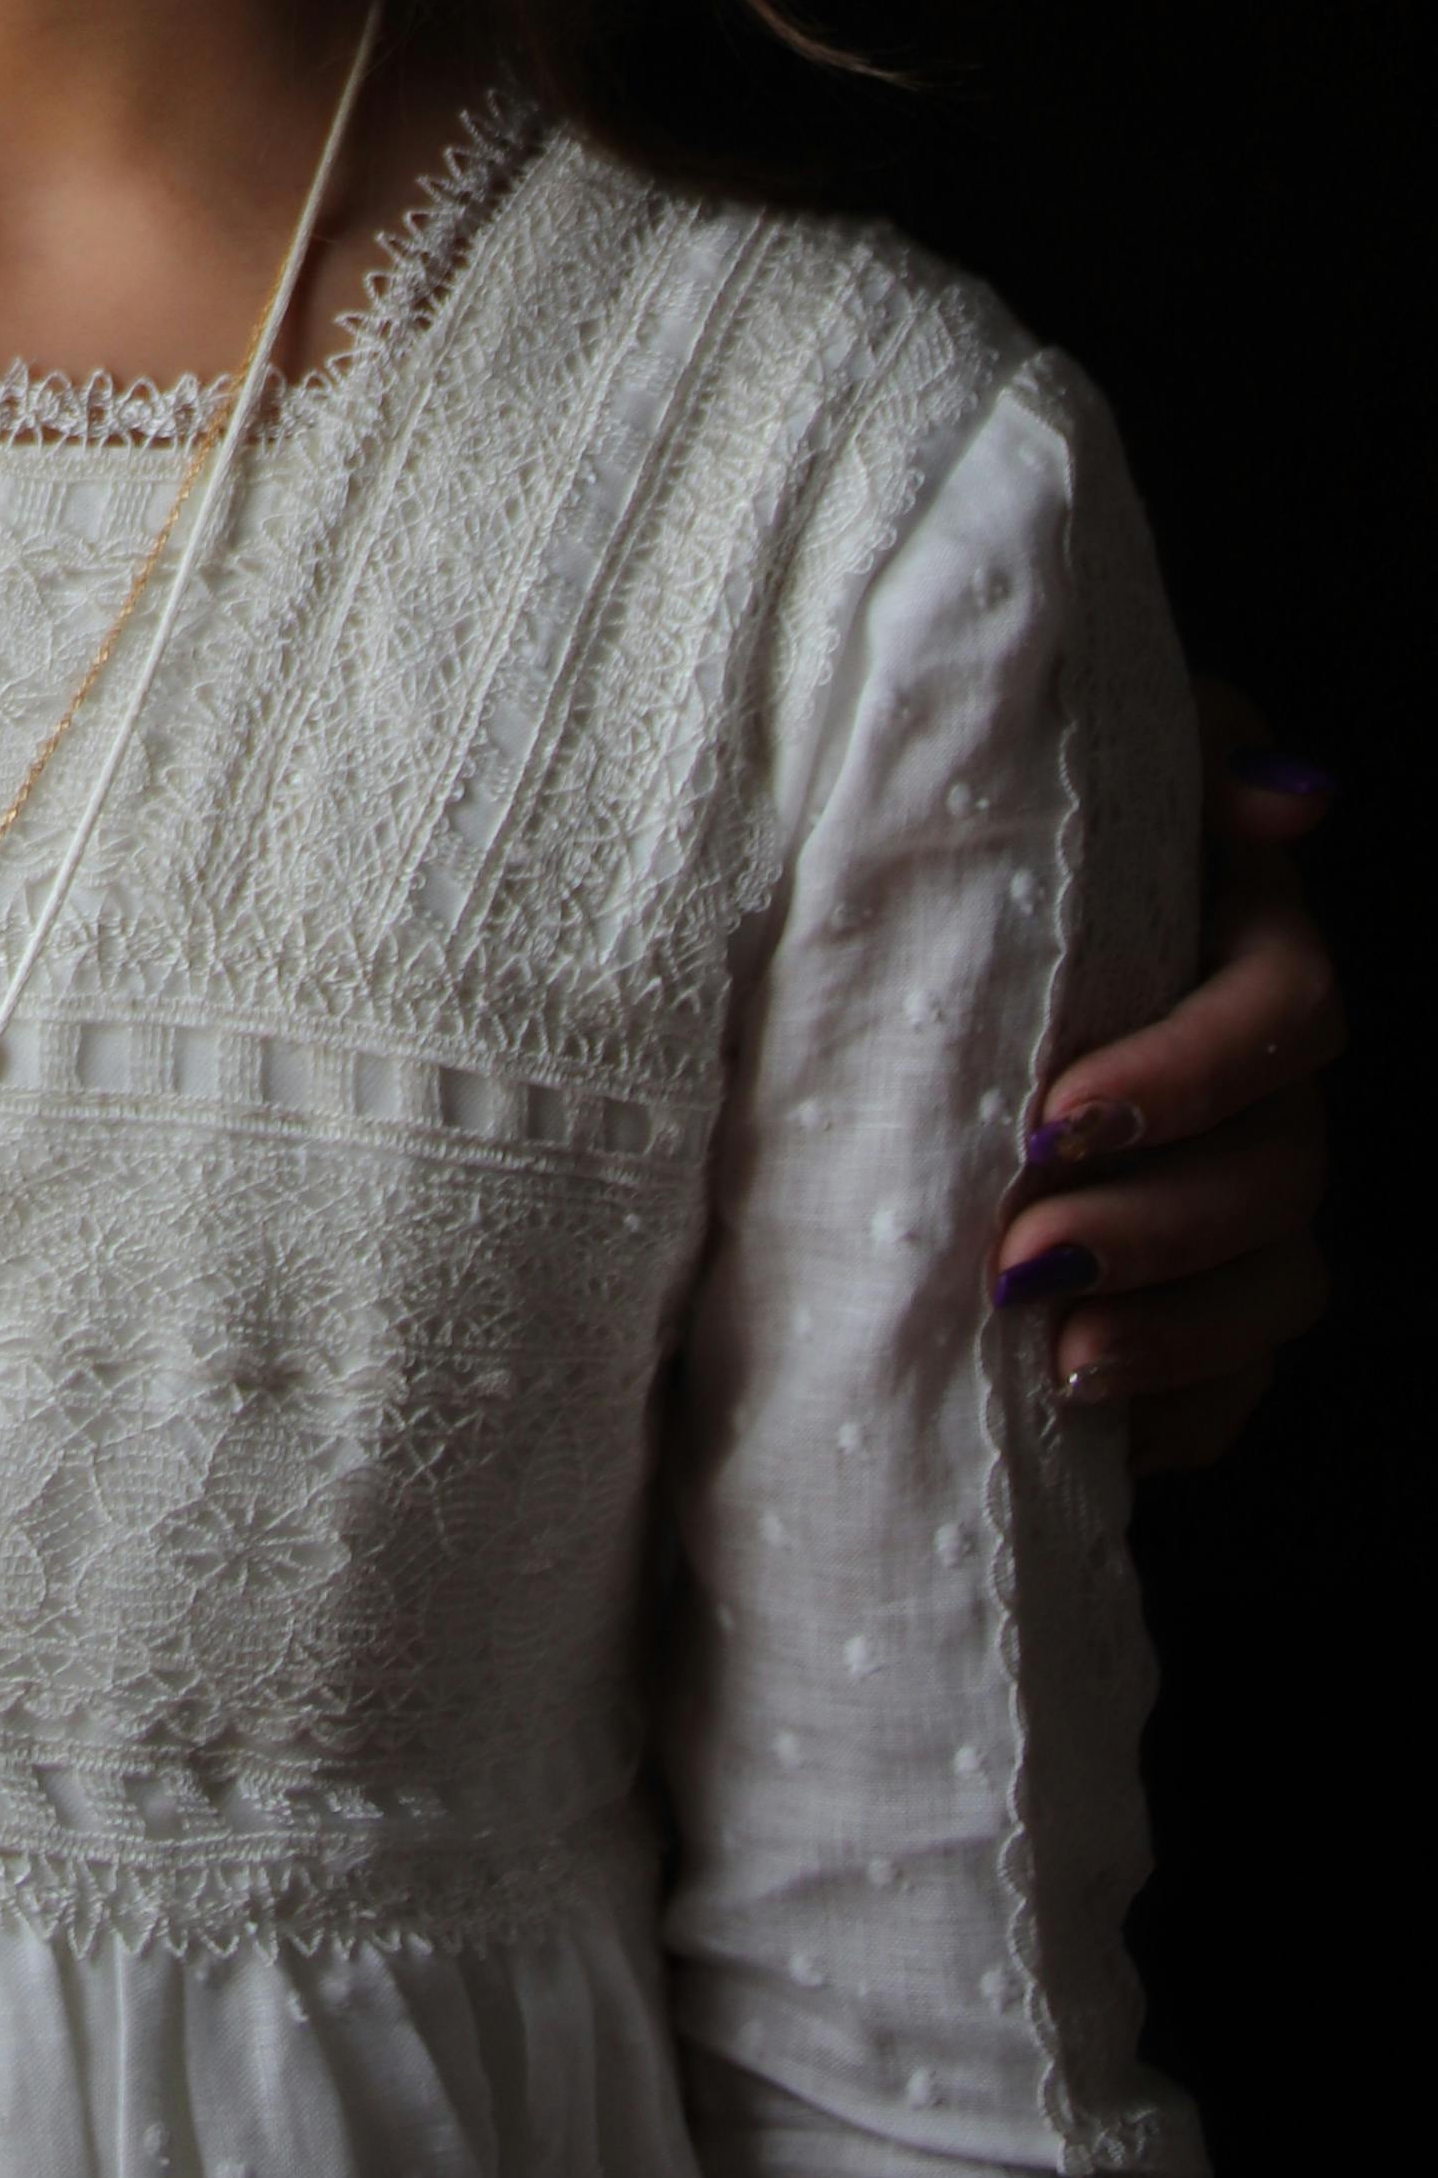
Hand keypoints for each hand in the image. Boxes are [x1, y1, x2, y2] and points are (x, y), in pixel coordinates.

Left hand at [988, 691, 1335, 1466]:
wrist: (885, 972)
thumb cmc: (978, 845)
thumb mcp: (1047, 772)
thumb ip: (1169, 752)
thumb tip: (1290, 790)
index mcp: (1244, 946)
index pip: (1292, 1011)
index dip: (1193, 1073)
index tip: (1052, 1120)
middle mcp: (1269, 1081)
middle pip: (1283, 1171)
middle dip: (1158, 1227)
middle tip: (1023, 1259)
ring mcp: (1247, 1202)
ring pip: (1278, 1286)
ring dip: (1172, 1334)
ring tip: (1052, 1358)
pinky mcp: (1201, 1308)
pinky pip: (1239, 1385)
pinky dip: (1178, 1413)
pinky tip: (1085, 1425)